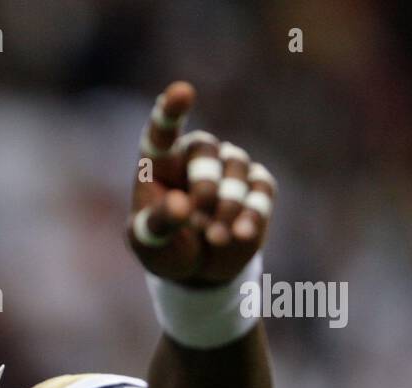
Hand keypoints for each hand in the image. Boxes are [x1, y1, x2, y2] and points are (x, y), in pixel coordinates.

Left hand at [127, 81, 276, 285]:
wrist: (198, 271)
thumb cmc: (164, 248)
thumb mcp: (150, 241)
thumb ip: (160, 221)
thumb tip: (182, 204)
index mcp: (160, 163)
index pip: (162, 132)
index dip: (170, 111)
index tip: (182, 92)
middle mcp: (196, 157)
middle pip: (205, 150)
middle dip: (204, 184)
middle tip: (197, 213)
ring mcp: (230, 168)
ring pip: (236, 169)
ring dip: (226, 207)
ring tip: (214, 237)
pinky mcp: (257, 187)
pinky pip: (260, 190)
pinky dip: (251, 213)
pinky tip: (241, 234)